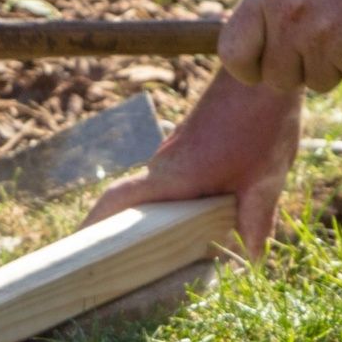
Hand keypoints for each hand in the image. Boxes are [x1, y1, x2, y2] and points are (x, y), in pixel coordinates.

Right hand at [84, 71, 300, 254]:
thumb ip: (256, 220)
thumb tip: (253, 260)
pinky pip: (169, 180)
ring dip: (148, 218)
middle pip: (129, 201)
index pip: (118, 200)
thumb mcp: (265, 178)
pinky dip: (169, 203)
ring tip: (154, 256)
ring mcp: (173, 153)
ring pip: (152, 190)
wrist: (262, 71)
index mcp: (174, 175)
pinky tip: (192, 222)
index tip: (76, 246)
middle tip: (115, 270)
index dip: (93, 223)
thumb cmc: (261, 122)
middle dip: (116, 231)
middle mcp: (164, 164)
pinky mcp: (187, 146)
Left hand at [219, 0, 341, 93]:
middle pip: (276, 78)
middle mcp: (288, 15)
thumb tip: (254, 41)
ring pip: (317, 83)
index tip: (261, 70)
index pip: (233, 50)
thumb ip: (274, 1)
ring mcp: (321, 37)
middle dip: (299, 72)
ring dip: (337, 66)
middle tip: (324, 48)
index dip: (247, 68)